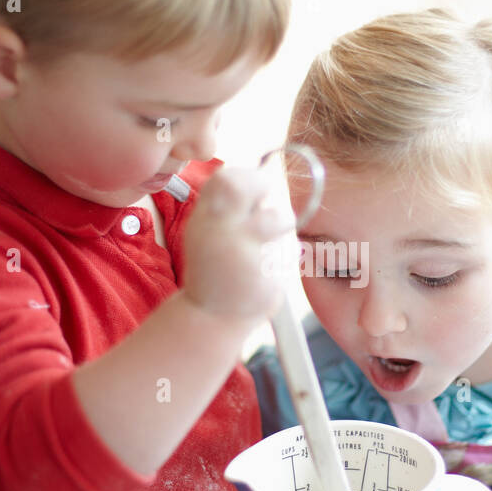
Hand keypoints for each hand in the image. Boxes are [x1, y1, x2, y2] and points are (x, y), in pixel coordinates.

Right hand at [182, 168, 294, 320]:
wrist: (211, 317)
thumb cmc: (218, 269)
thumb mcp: (211, 233)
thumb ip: (231, 207)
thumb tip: (264, 173)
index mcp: (204, 220)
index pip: (225, 179)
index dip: (248, 176)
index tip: (258, 189)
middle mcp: (217, 232)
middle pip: (246, 187)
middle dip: (265, 187)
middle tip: (268, 204)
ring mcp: (239, 255)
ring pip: (279, 218)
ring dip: (283, 224)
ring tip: (270, 243)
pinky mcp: (260, 277)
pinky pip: (287, 254)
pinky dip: (283, 260)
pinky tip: (265, 274)